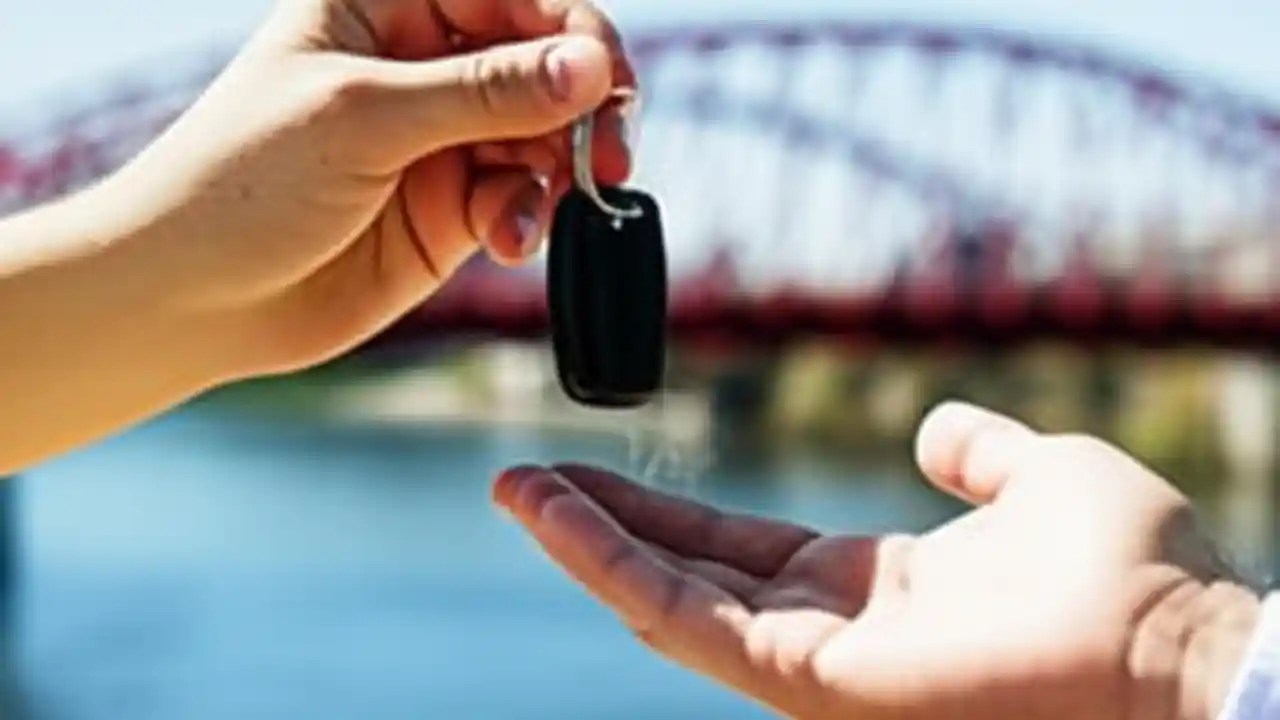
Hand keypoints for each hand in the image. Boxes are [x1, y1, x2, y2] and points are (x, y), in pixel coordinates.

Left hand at [0, 0, 631, 471]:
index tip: (601, 79)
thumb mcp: (366, 118)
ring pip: (545, 136)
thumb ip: (485, 93)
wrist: (194, 299)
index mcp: (386, 4)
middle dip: (584, 107)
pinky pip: (522, 198)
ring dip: (559, 173)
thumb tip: (590, 68)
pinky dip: (530, 218)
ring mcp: (440, 138)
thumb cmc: (244, 184)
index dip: (569, 30)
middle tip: (612, 155)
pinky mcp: (451, 208)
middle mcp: (422, 64)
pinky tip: (509, 242)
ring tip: (537, 214)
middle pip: (544, 63)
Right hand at [494, 402, 1263, 719]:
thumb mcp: (1040, 476)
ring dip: (587, 545)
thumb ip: (978, 452)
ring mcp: (817, 664)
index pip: (736, 549)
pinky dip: (614, 570)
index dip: (660, 512)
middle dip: (599, 527)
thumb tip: (932, 430)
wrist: (1189, 645)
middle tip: (517, 479)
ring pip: (669, 603)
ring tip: (513, 490)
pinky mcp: (815, 683)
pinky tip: (560, 520)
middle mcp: (831, 631)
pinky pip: (692, 623)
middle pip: (685, 573)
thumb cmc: (1136, 569)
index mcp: (874, 588)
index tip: (591, 471)